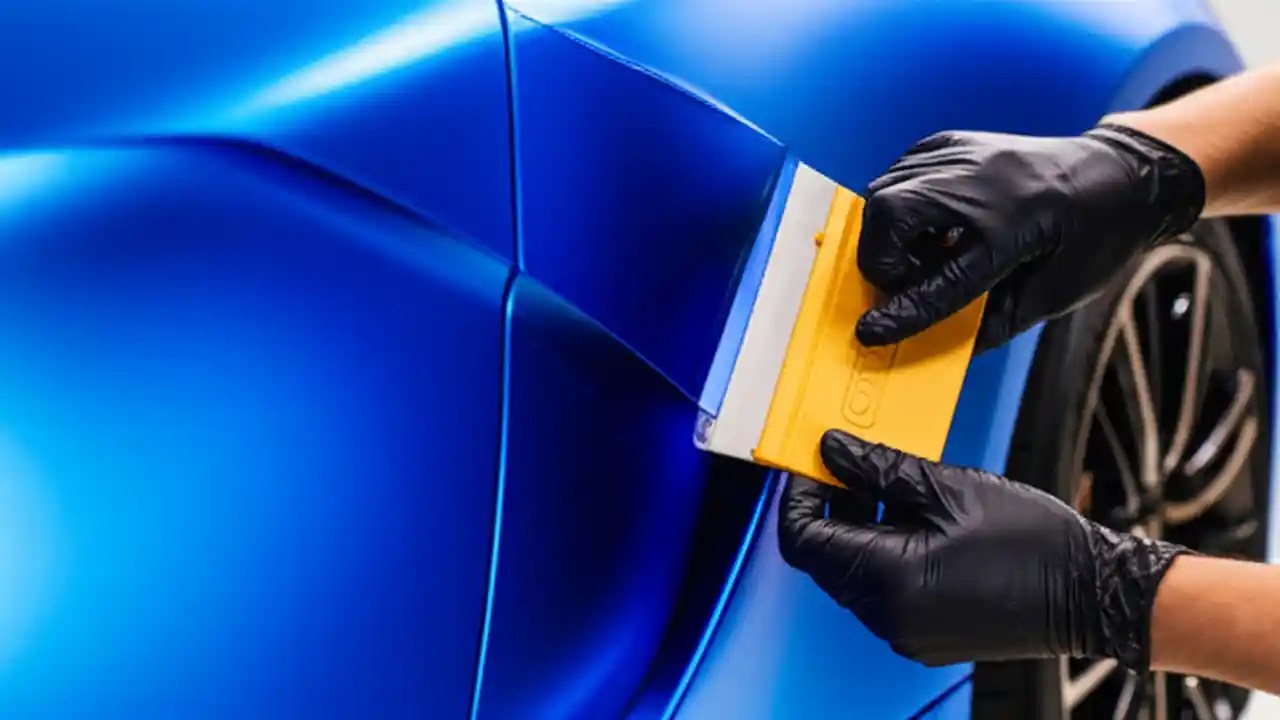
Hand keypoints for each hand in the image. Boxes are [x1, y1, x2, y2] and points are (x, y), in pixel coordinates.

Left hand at [777, 430, 1186, 668]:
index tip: (811, 465)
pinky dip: (882, 556)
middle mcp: (889, 617)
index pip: (804, 541)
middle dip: (829, 510)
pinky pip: (880, 594)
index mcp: (890, 580)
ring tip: (891, 490)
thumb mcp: (949, 488)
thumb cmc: (1034, 543)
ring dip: (856, 532)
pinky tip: (914, 524)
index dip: (797, 498)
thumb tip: (833, 451)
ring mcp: (906, 633)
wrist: (1093, 595)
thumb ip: (881, 470)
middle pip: (824, 559)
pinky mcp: (924, 636)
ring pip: (851, 576)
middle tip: (851, 467)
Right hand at [854, 125, 1204, 351]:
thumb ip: (993, 321)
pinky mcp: (956, 142)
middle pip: (891, 212)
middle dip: (880, 257)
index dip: (900, 312)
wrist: (1122, 174)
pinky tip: (927, 223)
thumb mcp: (1053, 295)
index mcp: (1014, 229)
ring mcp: (966, 154)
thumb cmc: (1094, 238)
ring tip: (919, 254)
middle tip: (901, 281)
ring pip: (886, 188)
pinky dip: (899, 203)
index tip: (869, 332)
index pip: (939, 280)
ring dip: (886, 232)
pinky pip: (901, 170)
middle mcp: (983, 184)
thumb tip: (939, 346)